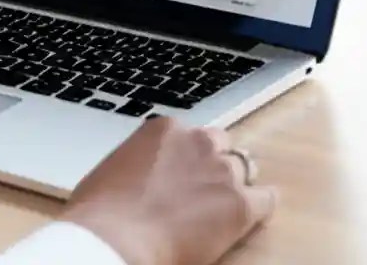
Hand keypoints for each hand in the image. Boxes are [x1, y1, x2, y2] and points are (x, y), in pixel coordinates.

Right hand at [61, 117, 276, 264]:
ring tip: (220, 207)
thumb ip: (138, 162)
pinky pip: (266, 199)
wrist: (114, 238)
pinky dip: (259, 207)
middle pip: (220, 145)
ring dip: (232, 185)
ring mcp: (221, 171)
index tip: (178, 173)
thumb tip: (140, 178)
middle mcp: (198, 142)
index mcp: (164, 129)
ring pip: (243, 169)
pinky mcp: (240, 204)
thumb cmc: (100, 210)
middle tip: (201, 189)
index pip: (188, 135)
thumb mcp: (114, 168)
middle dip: (212, 164)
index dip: (185, 156)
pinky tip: (250, 217)